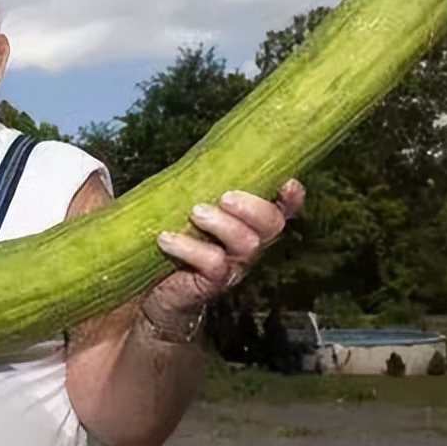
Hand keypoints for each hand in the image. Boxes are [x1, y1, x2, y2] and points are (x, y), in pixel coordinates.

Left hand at [149, 178, 304, 316]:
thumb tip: (194, 157)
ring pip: (248, 244)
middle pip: (272, 224)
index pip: (282, 206)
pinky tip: (166, 238)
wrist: (155, 288)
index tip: (286, 182)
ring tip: (195, 213)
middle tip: (225, 197)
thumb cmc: (174, 236)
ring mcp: (234, 264)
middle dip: (253, 207)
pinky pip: (214, 264)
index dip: (291, 196)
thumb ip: (198, 184)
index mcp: (248, 220)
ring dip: (223, 224)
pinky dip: (189, 248)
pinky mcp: (213, 282)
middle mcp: (249, 241)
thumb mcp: (187, 205)